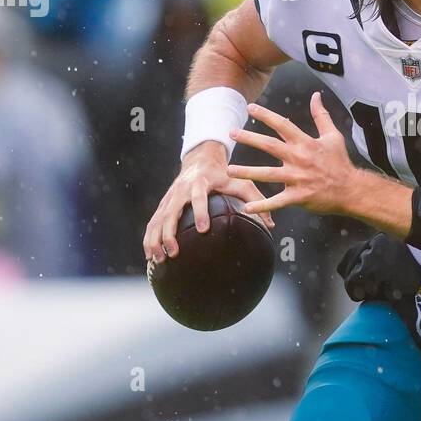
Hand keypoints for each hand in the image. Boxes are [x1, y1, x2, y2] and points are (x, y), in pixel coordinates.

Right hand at [142, 140, 274, 263]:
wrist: (199, 160)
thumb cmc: (223, 175)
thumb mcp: (241, 182)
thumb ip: (256, 200)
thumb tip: (271, 225)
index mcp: (200, 183)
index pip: (199, 197)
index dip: (200, 212)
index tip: (204, 229)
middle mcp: (181, 191)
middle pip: (170, 212)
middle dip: (170, 233)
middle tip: (175, 252)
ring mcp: (169, 199)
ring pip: (157, 220)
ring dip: (155, 240)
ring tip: (160, 260)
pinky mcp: (162, 205)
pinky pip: (152, 223)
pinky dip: (149, 240)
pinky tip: (151, 257)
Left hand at [225, 92, 359, 217]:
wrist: (351, 189)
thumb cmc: (340, 163)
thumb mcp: (333, 136)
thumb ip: (321, 115)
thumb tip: (316, 96)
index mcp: (306, 143)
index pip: (283, 125)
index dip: (266, 115)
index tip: (250, 107)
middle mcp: (299, 158)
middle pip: (270, 145)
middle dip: (249, 138)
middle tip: (231, 133)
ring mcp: (298, 178)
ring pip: (268, 174)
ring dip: (247, 172)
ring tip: (230, 170)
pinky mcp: (299, 196)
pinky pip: (277, 202)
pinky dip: (262, 205)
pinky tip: (247, 207)